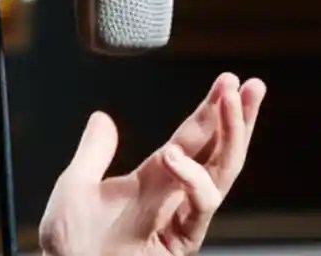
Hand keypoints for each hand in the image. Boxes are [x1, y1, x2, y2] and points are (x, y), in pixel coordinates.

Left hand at [38, 73, 265, 255]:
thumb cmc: (69, 245)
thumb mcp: (75, 187)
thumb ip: (93, 154)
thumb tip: (102, 117)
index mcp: (153, 182)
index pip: (191, 140)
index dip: (211, 112)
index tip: (229, 81)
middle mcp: (174, 201)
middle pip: (219, 156)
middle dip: (238, 121)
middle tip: (252, 86)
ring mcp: (181, 224)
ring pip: (219, 177)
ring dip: (229, 136)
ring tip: (226, 101)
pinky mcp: (181, 245)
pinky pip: (198, 208)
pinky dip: (190, 179)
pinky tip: (173, 154)